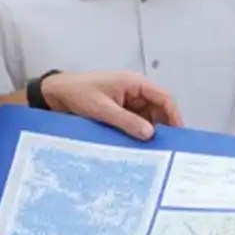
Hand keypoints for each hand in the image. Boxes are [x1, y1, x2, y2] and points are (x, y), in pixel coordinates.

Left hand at [42, 71, 181, 139]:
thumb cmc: (78, 94)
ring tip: (155, 151)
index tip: (179, 135)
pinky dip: (138, 133)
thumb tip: (150, 134)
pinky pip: (135, 123)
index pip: (163, 97)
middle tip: (167, 149)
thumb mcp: (102, 109)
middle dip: (163, 127)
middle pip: (158, 110)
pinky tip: (139, 147)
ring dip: (149, 132)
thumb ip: (127, 121)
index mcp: (134, 83)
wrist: (56, 94)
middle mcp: (135, 91)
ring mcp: (128, 101)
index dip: (174, 115)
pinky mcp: (120, 111)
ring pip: (147, 118)